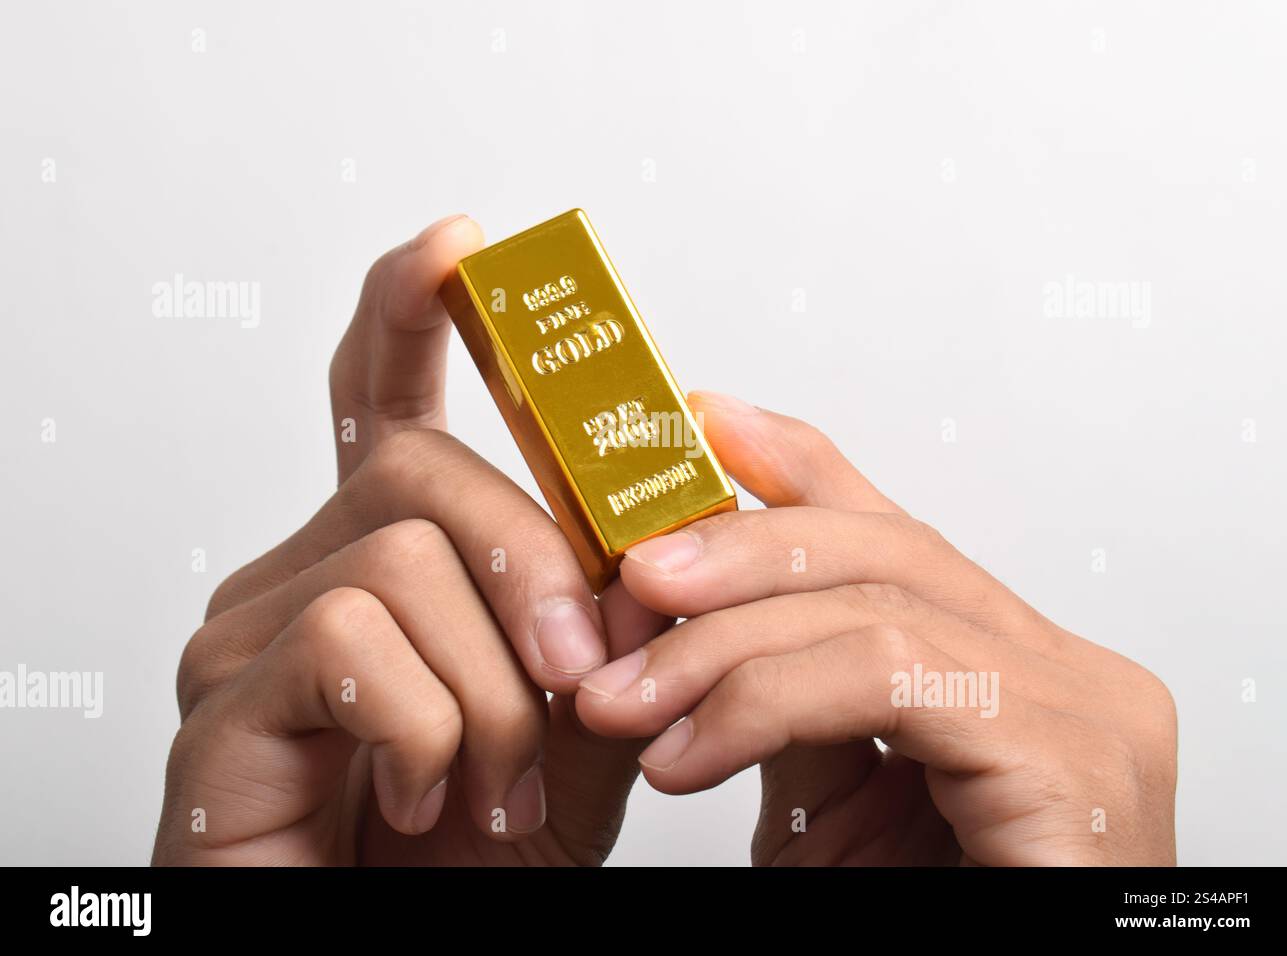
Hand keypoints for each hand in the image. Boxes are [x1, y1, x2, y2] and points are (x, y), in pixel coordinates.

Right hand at [153, 216, 665, 864]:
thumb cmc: (488, 839)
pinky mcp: (218, 708)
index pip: (384, 401)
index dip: (415, 312)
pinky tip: (429, 797)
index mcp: (388, 558)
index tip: (461, 245)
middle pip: (417, 468)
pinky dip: (431, 730)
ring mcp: (249, 635)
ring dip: (494, 682)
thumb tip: (655, 504)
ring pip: (396, 556)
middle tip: (585, 670)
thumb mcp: (587, 707)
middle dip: (535, 564)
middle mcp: (304, 573)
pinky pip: (349, 642)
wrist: (406, 948)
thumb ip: (611, 602)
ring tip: (502, 781)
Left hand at [576, 392, 1176, 865]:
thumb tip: (696, 616)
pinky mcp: (1067, 753)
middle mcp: (1070, 672)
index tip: (708, 425)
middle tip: (633, 575)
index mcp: (1023, 669)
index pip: (902, 538)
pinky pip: (886, 676)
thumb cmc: (923, 919)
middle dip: (739, 552)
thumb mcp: (832, 801)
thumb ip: (793, 700)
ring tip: (625, 699)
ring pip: (874, 605)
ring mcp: (1084, 705)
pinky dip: (763, 702)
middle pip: (888, 552)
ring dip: (720, 647)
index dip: (804, 469)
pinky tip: (687, 750)